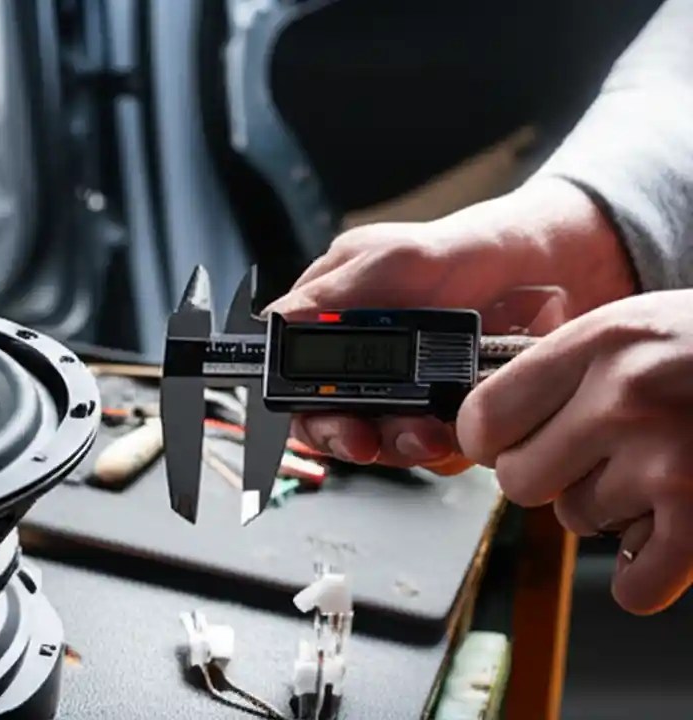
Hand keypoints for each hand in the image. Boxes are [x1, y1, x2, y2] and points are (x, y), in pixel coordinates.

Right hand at [269, 178, 635, 467]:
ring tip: (434, 433)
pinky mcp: (443, 410)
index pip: (287, 372)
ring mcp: (402, 385)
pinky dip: (448, 446)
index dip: (297, 403)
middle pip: (327, 418)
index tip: (323, 417)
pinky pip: (431, 448)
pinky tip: (466, 426)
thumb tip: (279, 327)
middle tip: (369, 442)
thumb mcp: (399, 258)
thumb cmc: (476, 247)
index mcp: (332, 312)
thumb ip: (335, 294)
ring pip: (378, 440)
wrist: (561, 265)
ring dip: (401, 443)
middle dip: (351, 434)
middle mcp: (359, 352)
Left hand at [457, 290, 692, 614]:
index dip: (494, 441)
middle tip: (600, 459)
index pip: (483, 419)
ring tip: (665, 472)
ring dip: (613, 511)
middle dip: (552, 478)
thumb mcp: (640, 326)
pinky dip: (650, 575)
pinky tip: (674, 532)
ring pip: (578, 522)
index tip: (512, 442)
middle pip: (520, 481)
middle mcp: (624, 398)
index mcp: (600, 343)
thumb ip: (568, 367)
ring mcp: (667, 461)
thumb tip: (487, 422)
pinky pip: (634, 585)